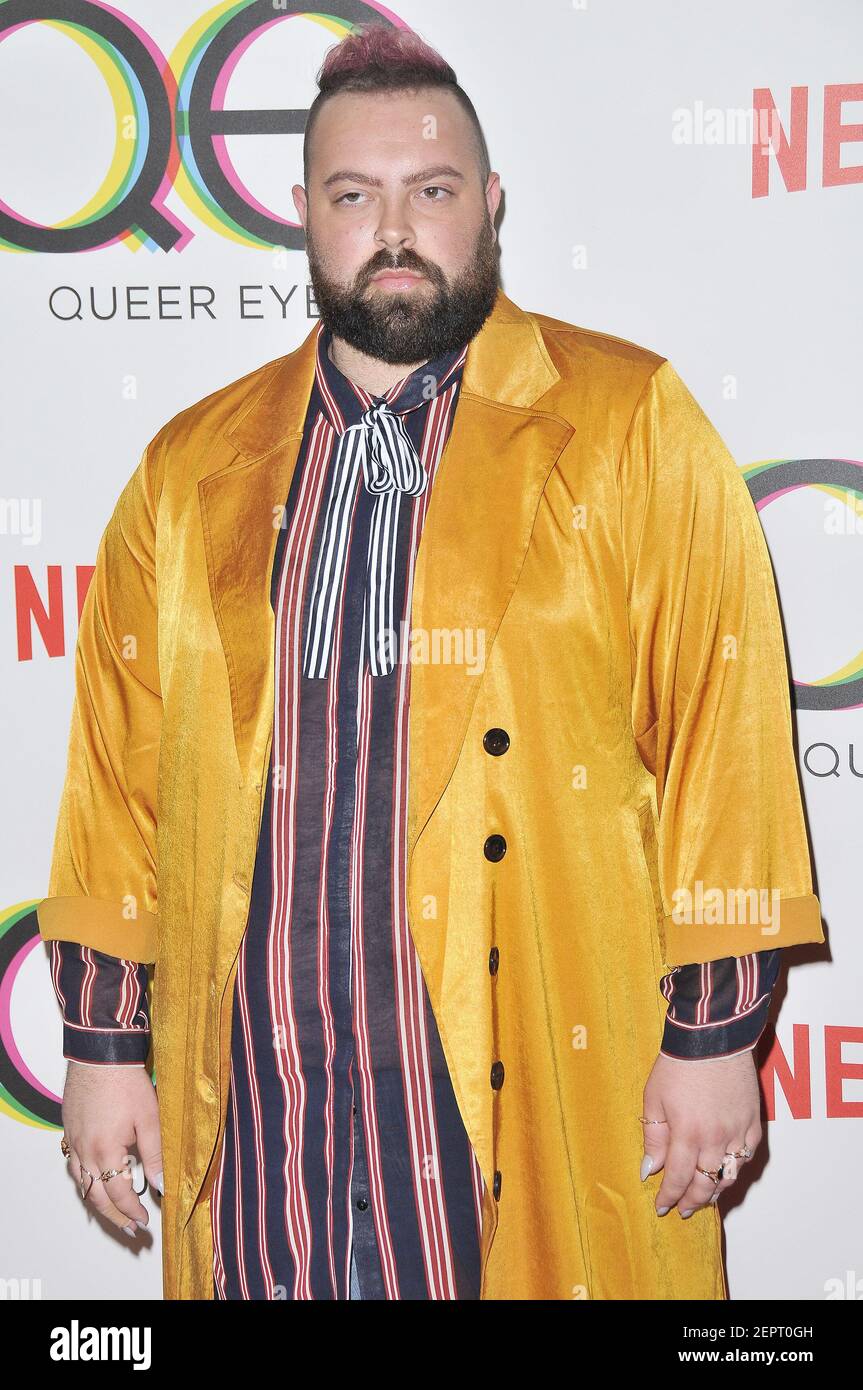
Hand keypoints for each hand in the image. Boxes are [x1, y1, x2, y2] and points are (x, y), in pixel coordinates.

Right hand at [61, 1062, 162, 1237]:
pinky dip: (84, 1182)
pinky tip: (94, 1182)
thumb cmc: (126, 1083)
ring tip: (113, 1213)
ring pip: (82, 1185)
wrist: (99, 1056)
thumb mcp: (149, 1119)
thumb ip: (156, 1155)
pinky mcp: (69, 1132)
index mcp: (106, 1151)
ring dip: (97, 1203)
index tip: (145, 1221)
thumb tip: (163, 1186)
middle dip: (115, 1216)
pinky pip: (73, 1167)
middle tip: (130, 1229)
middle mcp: (85, 1152)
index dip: (133, 1211)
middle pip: (96, 1197)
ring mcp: (74, 1142)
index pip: (120, 1194)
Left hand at [641, 1050, 760, 1216]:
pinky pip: (746, 1157)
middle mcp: (715, 1139)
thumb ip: (654, 1137)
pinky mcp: (753, 1123)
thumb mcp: (654, 1098)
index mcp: (687, 1133)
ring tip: (703, 1197)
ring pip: (728, 1175)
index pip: (677, 1178)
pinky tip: (724, 1171)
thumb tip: (650, 1170)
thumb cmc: (679, 1064)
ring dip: (714, 1191)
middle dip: (691, 1200)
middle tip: (682, 1209)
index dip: (669, 1196)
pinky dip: (734, 1169)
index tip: (662, 1207)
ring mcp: (737, 1132)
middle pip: (704, 1184)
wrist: (714, 1038)